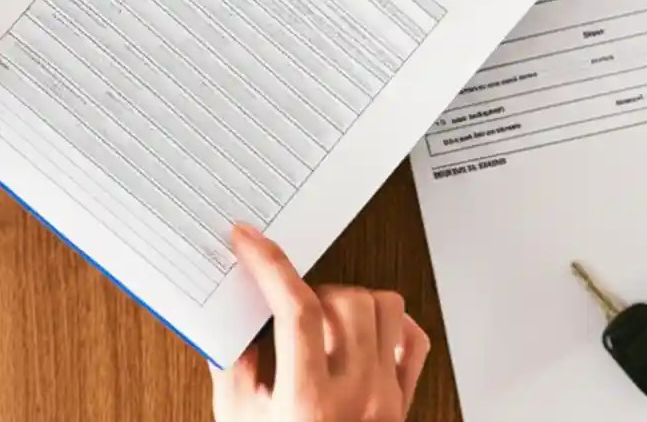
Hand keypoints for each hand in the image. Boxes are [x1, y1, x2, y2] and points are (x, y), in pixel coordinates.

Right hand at [211, 225, 430, 421]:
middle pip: (345, 301)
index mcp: (308, 403)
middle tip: (288, 306)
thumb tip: (232, 306)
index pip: (296, 309)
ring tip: (323, 322)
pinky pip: (415, 340)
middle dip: (311, 290)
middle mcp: (356, 398)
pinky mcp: (405, 404)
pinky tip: (362, 332)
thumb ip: (231, 360)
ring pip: (385, 308)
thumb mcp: (236, 419)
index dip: (270, 264)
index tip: (250, 242)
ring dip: (350, 301)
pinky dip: (392, 323)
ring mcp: (387, 400)